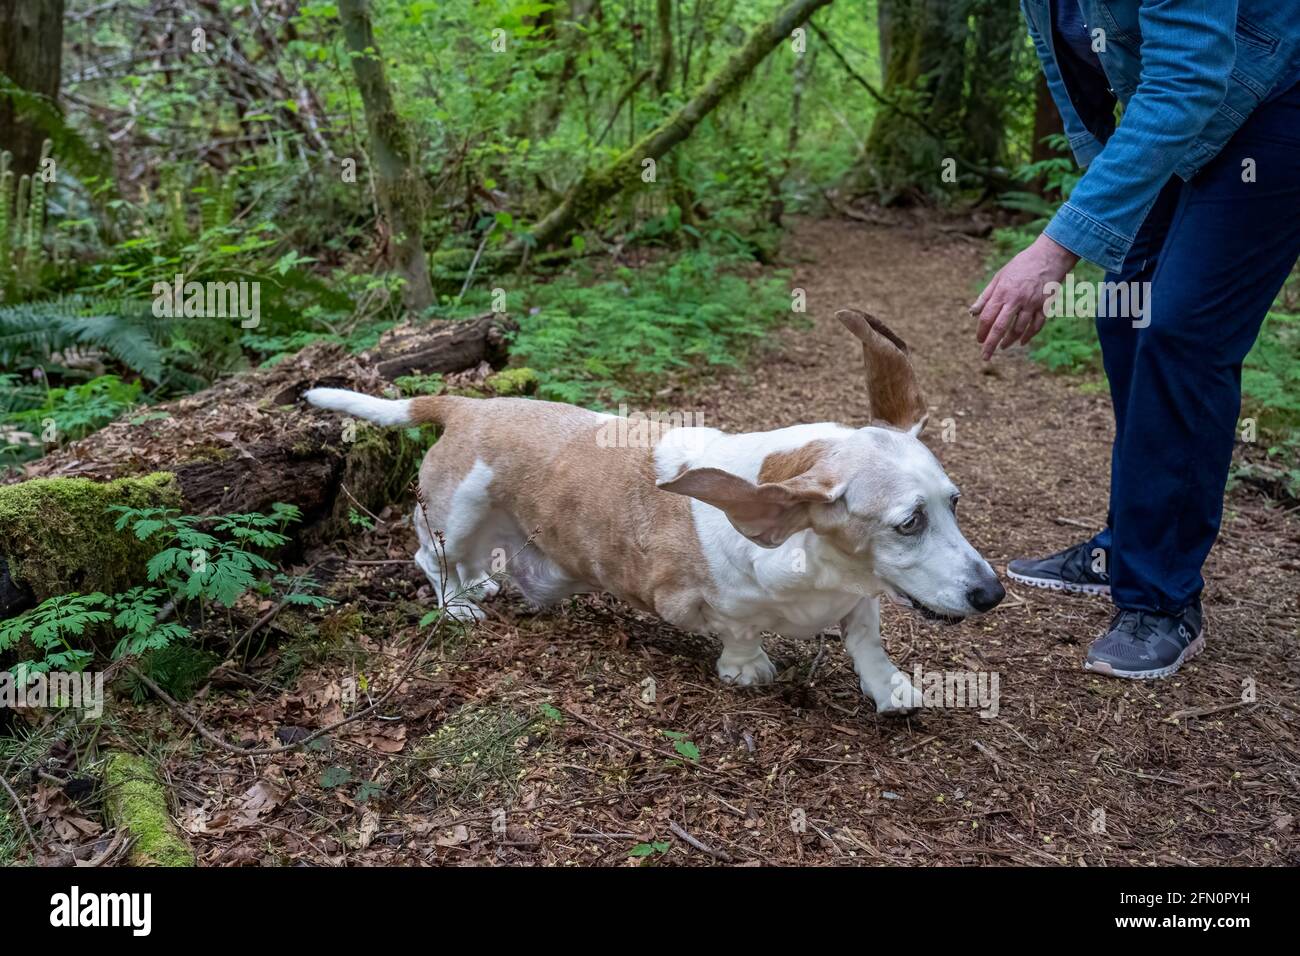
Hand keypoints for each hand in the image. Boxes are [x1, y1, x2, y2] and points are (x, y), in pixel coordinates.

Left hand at [971, 233, 1078, 360]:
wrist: (1049, 255)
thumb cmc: (1021, 265)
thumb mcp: (999, 277)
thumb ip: (985, 296)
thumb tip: (972, 313)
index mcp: (1002, 292)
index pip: (987, 317)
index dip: (981, 331)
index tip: (979, 340)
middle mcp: (1016, 300)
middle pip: (1000, 327)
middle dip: (991, 344)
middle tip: (985, 356)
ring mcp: (1032, 303)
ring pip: (1018, 329)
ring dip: (1009, 341)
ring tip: (1003, 346)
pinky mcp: (1045, 305)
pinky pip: (1036, 326)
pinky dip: (1029, 336)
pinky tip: (1022, 342)